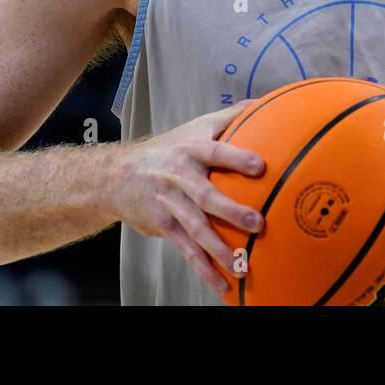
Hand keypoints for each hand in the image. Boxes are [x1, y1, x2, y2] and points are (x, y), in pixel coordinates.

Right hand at [109, 99, 265, 293]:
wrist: (117, 175)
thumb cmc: (167, 149)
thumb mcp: (195, 126)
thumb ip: (230, 116)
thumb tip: (267, 101)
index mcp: (191, 150)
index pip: (216, 151)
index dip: (236, 157)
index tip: (260, 166)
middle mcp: (179, 176)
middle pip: (205, 196)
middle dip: (231, 211)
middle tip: (257, 223)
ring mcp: (170, 204)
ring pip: (196, 228)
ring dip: (219, 249)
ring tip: (242, 266)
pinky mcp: (163, 225)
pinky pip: (186, 249)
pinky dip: (203, 268)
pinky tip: (222, 283)